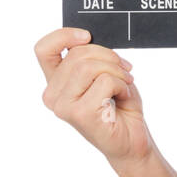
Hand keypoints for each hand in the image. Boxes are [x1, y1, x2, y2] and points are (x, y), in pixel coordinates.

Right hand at [35, 27, 154, 168]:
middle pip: (78, 54)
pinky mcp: (79, 114)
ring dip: (117, 72)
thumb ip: (91, 59)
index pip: (44, 49)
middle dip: (109, 57)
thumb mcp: (104, 75)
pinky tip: (122, 98)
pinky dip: (122, 85)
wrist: (132, 140)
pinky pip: (105, 81)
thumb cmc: (119, 107)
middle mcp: (53, 94)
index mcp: (56, 82)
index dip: (64, 35)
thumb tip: (89, 39)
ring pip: (90, 66)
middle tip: (125, 71)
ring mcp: (63, 106)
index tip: (87, 36)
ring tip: (124, 84)